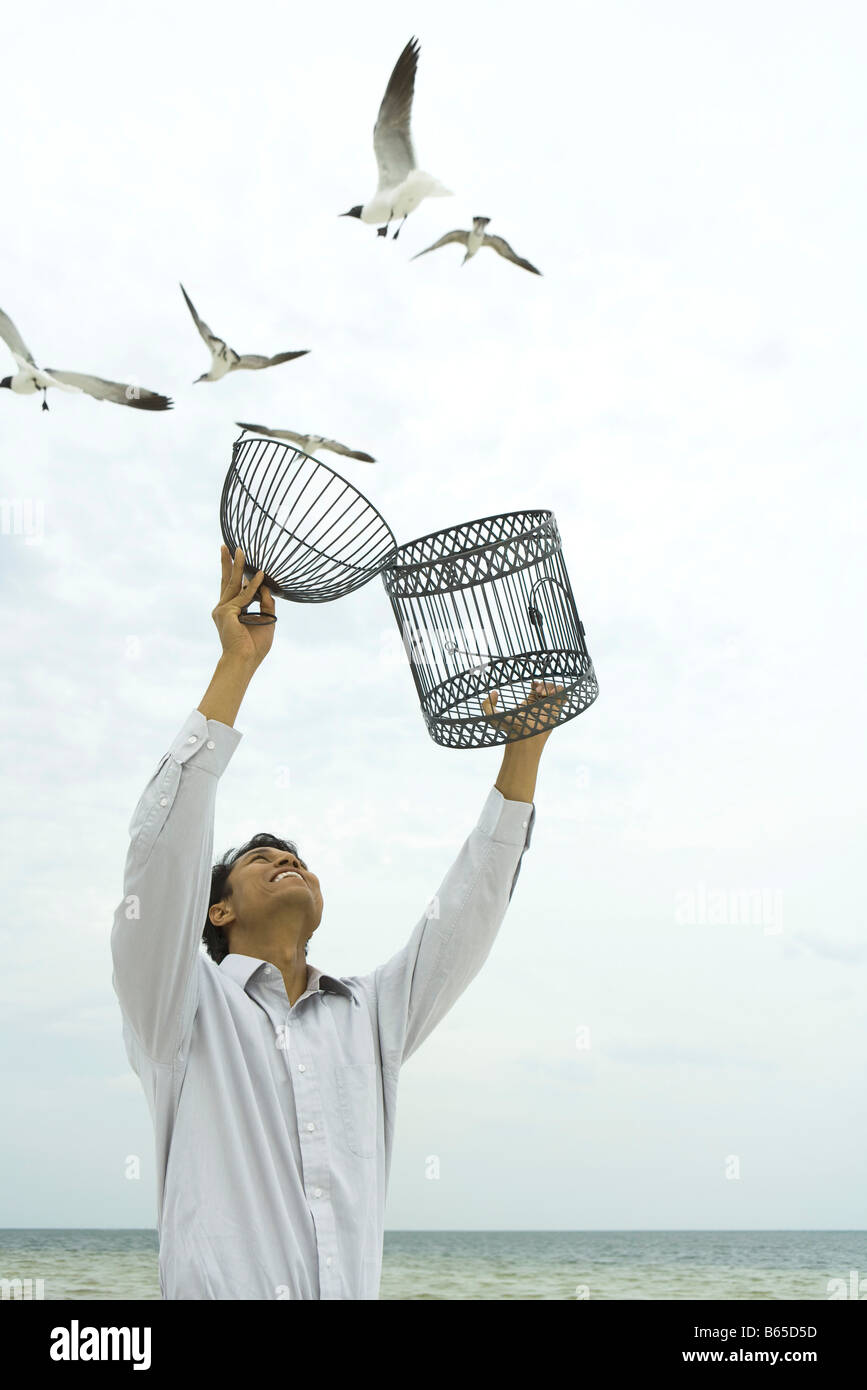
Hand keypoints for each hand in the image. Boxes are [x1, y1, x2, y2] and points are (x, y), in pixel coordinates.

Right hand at [212, 545, 275, 667]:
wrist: (244, 661)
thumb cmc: (254, 647)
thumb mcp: (266, 621)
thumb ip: (266, 604)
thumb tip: (267, 587)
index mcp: (230, 611)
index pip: (231, 588)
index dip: (233, 573)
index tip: (235, 558)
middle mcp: (223, 608)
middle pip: (226, 581)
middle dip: (227, 563)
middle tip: (226, 546)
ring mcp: (223, 610)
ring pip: (232, 583)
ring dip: (237, 565)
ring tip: (239, 550)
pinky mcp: (227, 612)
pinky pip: (244, 596)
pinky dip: (253, 586)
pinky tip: (261, 575)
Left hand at [482, 679, 565, 748]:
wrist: (523, 737)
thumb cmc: (510, 730)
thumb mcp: (492, 717)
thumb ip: (487, 705)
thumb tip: (493, 692)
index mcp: (528, 705)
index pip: (535, 689)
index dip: (535, 683)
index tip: (532, 685)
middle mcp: (539, 705)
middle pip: (546, 687)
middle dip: (543, 684)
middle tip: (537, 690)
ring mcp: (549, 707)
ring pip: (555, 690)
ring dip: (550, 686)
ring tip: (543, 693)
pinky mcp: (556, 710)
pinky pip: (564, 696)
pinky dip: (560, 691)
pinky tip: (550, 695)